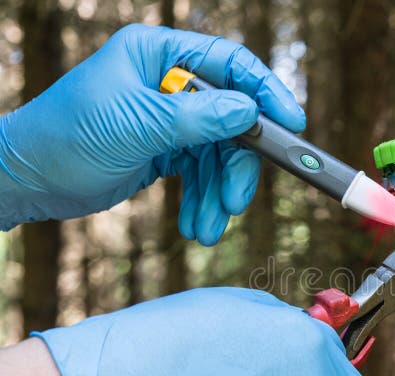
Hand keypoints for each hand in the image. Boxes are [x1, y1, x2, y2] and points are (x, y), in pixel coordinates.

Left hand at [0, 24, 305, 244]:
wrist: (28, 180)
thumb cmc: (65, 137)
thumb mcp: (135, 124)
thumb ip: (198, 118)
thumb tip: (250, 111)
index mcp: (159, 54)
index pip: (230, 64)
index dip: (265, 92)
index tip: (291, 124)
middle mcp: (170, 81)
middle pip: (232, 117)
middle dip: (237, 165)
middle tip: (236, 201)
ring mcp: (169, 116)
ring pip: (219, 152)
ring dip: (219, 192)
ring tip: (209, 228)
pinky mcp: (165, 148)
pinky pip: (201, 172)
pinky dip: (203, 199)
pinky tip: (197, 226)